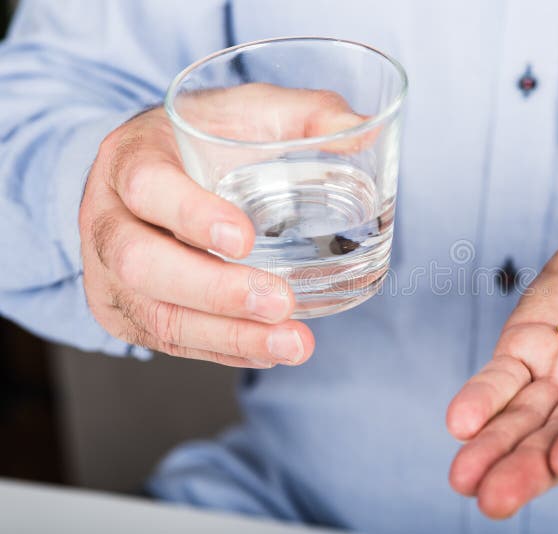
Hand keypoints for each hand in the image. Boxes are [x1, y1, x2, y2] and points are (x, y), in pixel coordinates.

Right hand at [79, 84, 362, 366]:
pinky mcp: (124, 309)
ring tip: (292, 344)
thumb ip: (306, 114)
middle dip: (214, 290)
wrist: (153, 171)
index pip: (146, 186)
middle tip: (280, 302)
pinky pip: (167, 340)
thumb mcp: (249, 110)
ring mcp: (107, 271)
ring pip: (154, 314)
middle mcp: (108, 216)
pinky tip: (268, 350)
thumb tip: (366, 130)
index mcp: (132, 156)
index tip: (244, 239)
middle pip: (140, 263)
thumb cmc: (205, 140)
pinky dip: (222, 350)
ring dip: (227, 336)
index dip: (190, 214)